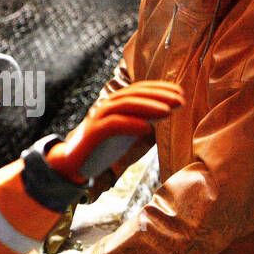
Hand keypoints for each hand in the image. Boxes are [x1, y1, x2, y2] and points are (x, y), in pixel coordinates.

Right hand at [46, 80, 183, 182]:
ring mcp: (98, 118)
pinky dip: (130, 124)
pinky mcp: (93, 133)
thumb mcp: (128, 134)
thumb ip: (144, 122)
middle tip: (180, 100)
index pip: (139, 90)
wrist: (72, 164)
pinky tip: (147, 128)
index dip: (160, 89)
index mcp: (116, 104)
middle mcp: (107, 106)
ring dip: (148, 107)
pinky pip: (113, 125)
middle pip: (134, 94)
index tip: (180, 92)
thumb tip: (167, 112)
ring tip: (168, 112)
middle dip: (159, 96)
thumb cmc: (103, 148)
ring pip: (124, 105)